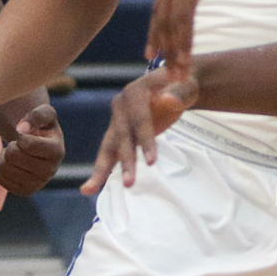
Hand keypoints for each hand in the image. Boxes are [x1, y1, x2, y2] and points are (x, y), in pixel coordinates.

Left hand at [0, 104, 63, 196]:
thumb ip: (36, 115)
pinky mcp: (27, 191)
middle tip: (15, 144)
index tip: (24, 135)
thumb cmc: (41, 125)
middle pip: (13, 156)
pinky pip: (2, 181)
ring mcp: (39, 183)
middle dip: (10, 146)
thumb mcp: (44, 111)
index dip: (20, 136)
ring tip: (11, 152)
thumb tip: (21, 129)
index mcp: (57, 151)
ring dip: (3, 157)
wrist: (39, 143)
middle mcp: (51, 171)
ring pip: (5, 169)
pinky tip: (7, 163)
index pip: (28, 144)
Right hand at [81, 69, 196, 194]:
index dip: (146, 140)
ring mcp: (118, 120)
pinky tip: (91, 188)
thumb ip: (179, 93)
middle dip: (126, 160)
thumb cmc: (183, 85)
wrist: (176, 85)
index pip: (140, 119)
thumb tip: (169, 101)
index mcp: (135, 92)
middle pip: (122, 135)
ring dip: (103, 169)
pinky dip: (101, 170)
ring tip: (89, 190)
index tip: (152, 161)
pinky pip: (110, 152)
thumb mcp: (186, 85)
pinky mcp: (119, 133)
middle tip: (130, 183)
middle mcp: (121, 105)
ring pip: (108, 146)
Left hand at [147, 0, 259, 76]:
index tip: (153, 51)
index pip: (159, 5)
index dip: (155, 30)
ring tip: (178, 69)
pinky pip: (184, 17)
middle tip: (164, 68)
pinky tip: (187, 56)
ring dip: (174, 48)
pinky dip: (184, 39)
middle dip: (162, 44)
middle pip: (161, 15)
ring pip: (171, 20)